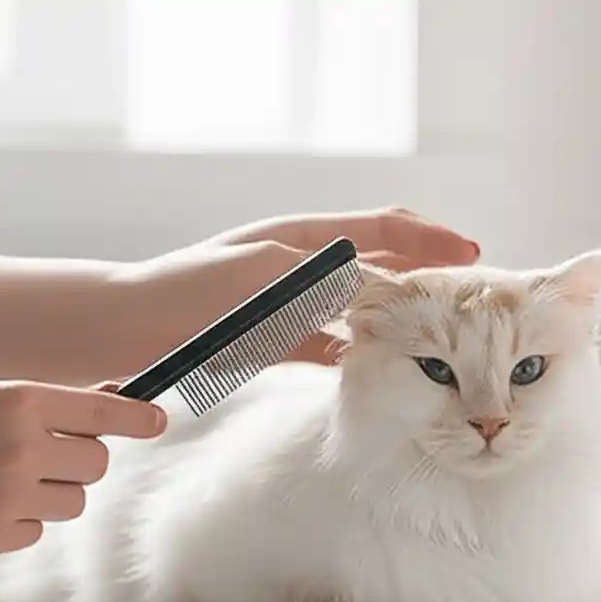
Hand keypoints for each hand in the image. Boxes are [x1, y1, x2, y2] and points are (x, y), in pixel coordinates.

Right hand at [0, 376, 164, 562]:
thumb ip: (33, 403)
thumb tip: (102, 404)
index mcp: (16, 401)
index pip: (104, 413)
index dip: (138, 418)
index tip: (158, 421)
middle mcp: (21, 448)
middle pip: (97, 461)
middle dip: (78, 459)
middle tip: (41, 456)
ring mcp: (8, 497)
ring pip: (73, 499)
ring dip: (52, 492)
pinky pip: (37, 530)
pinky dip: (18, 521)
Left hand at [202, 207, 479, 362]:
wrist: (129, 328)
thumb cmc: (189, 287)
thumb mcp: (263, 274)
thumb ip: (324, 281)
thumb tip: (384, 293)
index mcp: (304, 237)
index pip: (383, 229)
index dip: (429, 240)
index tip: (471, 255)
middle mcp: (307, 269)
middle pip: (385, 268)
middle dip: (428, 280)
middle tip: (471, 302)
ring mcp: (297, 308)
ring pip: (367, 312)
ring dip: (404, 323)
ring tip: (443, 340)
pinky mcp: (281, 346)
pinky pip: (338, 349)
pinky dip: (366, 358)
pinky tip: (388, 372)